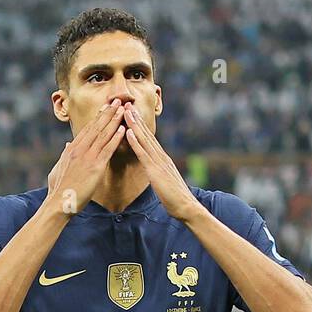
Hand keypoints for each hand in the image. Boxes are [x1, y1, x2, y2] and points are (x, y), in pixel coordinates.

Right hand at [44, 100, 127, 216]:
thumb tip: (67, 145)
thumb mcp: (58, 168)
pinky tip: (123, 129)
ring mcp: (88, 157)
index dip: (98, 117)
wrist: (59, 202)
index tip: (106, 107)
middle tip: (117, 100)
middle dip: (108, 112)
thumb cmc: (58, 190)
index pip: (87, 129)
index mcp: (71, 149)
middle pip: (96, 127)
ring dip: (114, 120)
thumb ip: (64, 155)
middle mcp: (80, 149)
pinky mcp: (95, 167)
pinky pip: (108, 150)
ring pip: (103, 135)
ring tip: (123, 109)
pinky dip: (116, 138)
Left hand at [121, 103, 198, 222]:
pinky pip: (143, 154)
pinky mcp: (155, 171)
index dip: (141, 126)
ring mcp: (159, 163)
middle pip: (147, 135)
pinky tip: (128, 132)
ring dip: (134, 125)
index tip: (133, 114)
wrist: (186, 207)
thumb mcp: (166, 182)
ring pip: (144, 140)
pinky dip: (135, 142)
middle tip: (127, 104)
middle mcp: (161, 157)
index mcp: (163, 160)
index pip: (150, 140)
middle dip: (136, 120)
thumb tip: (156, 171)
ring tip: (126, 111)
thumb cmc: (176, 199)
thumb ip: (160, 174)